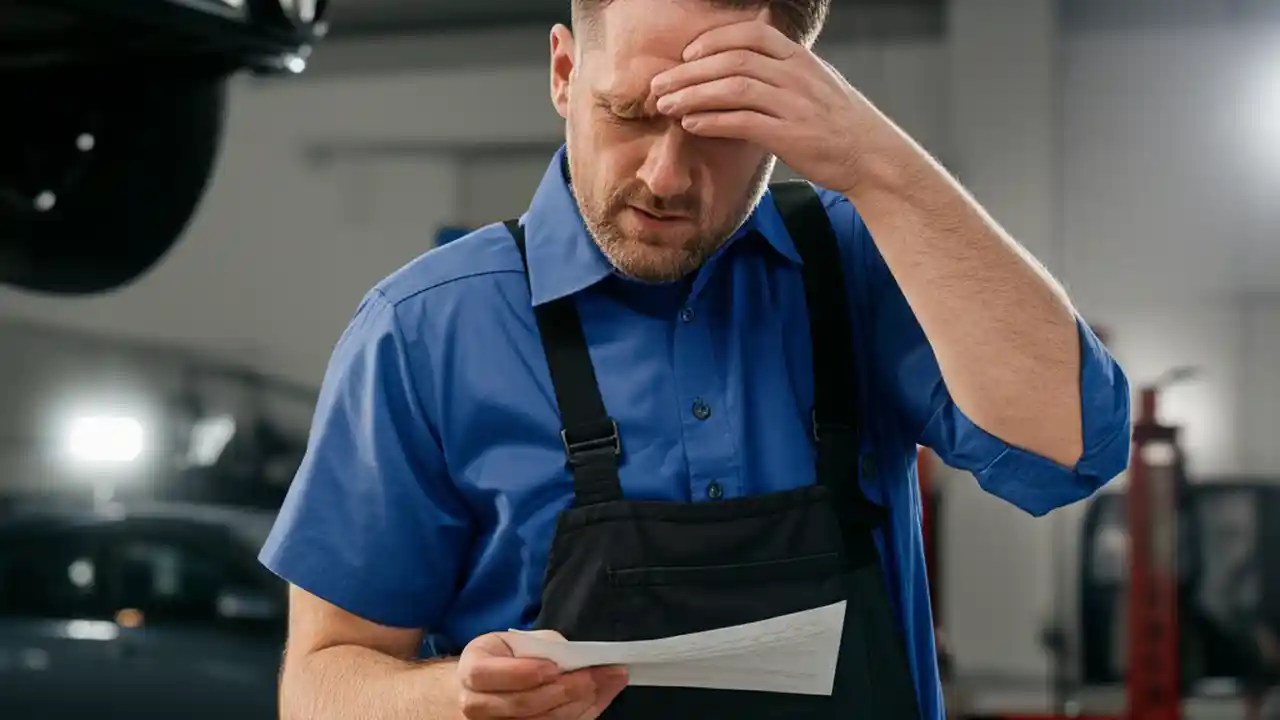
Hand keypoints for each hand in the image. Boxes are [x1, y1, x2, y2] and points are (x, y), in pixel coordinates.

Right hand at [456, 631, 628, 719]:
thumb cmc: (507, 659)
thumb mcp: (517, 642)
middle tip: (597, 676)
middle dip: (564, 689)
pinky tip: (596, 701)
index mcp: (472, 669)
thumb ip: (544, 647)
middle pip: (520, 704)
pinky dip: (578, 716)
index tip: (555, 667)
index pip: (486, 674)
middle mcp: (474, 704)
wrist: (487, 688)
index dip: (522, 672)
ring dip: (576, 706)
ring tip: (604, 685)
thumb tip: (579, 656)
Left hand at [650, 14, 882, 195]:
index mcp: (800, 59)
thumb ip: (783, 72)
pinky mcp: (791, 135)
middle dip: (689, 72)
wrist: (873, 157)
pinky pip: (742, 122)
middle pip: (732, 61)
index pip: (750, 35)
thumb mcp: (816, 83)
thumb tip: (742, 68)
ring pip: (733, 88)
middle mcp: (796, 75)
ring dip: (693, 96)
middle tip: (660, 85)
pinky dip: (712, 120)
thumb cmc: (840, 124)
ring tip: (666, 106)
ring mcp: (794, 104)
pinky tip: (691, 124)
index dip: (712, 41)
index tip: (687, 55)